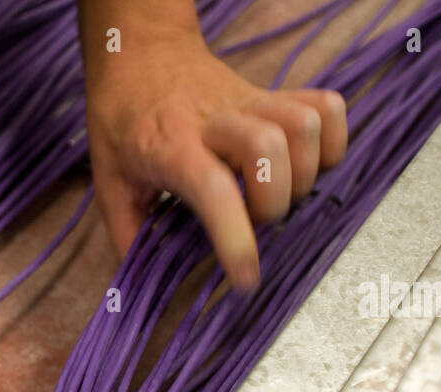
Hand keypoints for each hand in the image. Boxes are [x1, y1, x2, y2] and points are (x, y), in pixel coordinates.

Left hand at [80, 9, 346, 288]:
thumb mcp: (110, 181)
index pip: (214, 190)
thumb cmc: (122, 120)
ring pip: (304, 126)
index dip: (237, 239)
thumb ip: (127, 237)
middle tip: (251, 219)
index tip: (246, 279)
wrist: (138, 53)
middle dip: (273, 203)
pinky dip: (330, 142)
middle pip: (270, 149)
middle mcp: (217, 120)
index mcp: (171, 146)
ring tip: (275, 194)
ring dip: (303, 173)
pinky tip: (305, 166)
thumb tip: (138, 289)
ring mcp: (251, 102)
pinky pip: (326, 107)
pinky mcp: (275, 93)